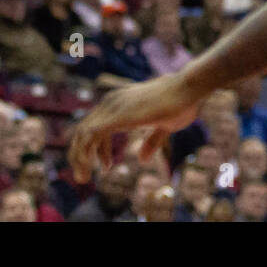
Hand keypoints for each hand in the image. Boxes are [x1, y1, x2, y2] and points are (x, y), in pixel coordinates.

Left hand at [69, 73, 201, 181]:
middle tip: (84, 177)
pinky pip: (90, 136)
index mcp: (120, 101)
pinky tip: (89, 168)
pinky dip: (84, 153)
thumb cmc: (181, 104)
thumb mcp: (165, 126)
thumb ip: (151, 141)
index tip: (106, 166)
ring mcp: (112, 107)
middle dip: (80, 154)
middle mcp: (112, 102)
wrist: (188, 89)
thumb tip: (141, 159)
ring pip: (82, 134)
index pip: (95, 125)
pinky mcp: (116, 116)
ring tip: (82, 178)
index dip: (97, 148)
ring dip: (78, 158)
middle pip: (83, 130)